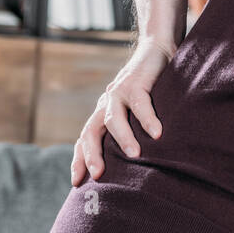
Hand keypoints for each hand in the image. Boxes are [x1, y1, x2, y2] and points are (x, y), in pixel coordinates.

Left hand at [71, 36, 174, 185]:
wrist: (156, 49)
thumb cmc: (150, 86)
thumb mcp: (136, 110)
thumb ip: (133, 129)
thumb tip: (139, 161)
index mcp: (103, 112)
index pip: (85, 139)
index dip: (80, 160)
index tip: (76, 182)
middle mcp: (106, 104)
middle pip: (91, 132)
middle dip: (92, 154)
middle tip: (98, 175)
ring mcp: (118, 93)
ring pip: (113, 119)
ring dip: (123, 138)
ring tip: (135, 155)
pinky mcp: (135, 82)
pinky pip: (140, 103)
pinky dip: (147, 119)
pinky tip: (157, 133)